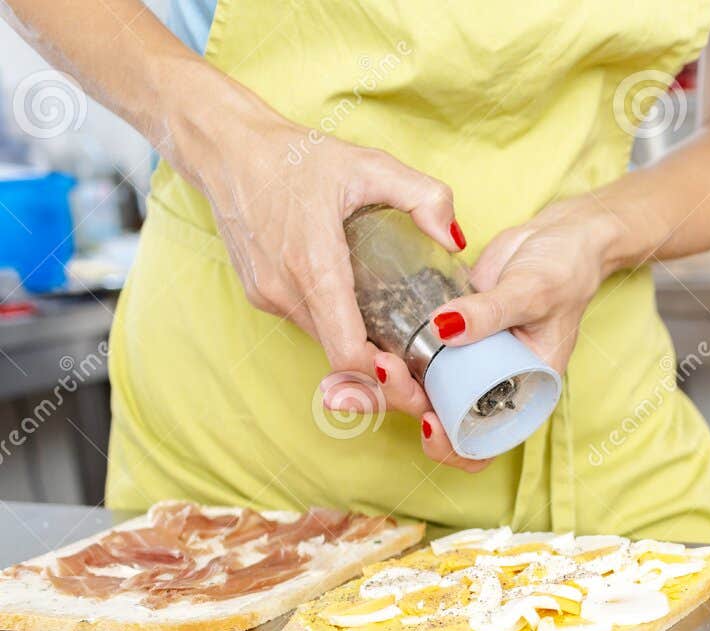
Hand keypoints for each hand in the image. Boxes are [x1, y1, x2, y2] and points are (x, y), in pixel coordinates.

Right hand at [168, 79, 459, 394]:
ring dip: (360, 352)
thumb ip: (423, 196)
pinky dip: (338, 330)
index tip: (416, 372)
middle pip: (340, 361)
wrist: (225, 146)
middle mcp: (285, 290)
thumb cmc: (295, 155)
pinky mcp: (260, 295)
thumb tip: (455, 240)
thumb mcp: (369, 164)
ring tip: (401, 345)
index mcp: (313, 266)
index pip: (348, 353)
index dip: (385, 375)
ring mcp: (268, 296)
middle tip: (422, 371)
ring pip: (324, 344)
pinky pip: (309, 325)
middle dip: (383, 373)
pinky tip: (366, 314)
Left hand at [362, 197, 622, 470]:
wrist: (557, 239)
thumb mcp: (534, 292)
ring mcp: (464, 361)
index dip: (453, 446)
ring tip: (365, 364)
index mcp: (521, 395)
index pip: (484, 444)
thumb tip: (445, 326)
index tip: (430, 421)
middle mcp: (488, 386)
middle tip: (385, 369)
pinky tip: (357, 346)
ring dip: (386, 385)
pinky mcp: (444, 333)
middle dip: (406, 403)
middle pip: (440, 418)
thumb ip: (491, 311)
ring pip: (419, 388)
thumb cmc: (563, 272)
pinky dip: (385, 353)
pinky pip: (412, 352)